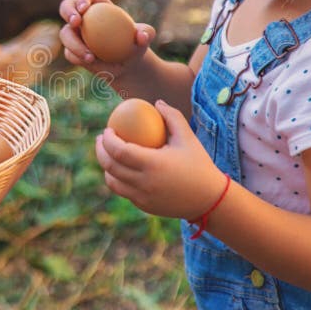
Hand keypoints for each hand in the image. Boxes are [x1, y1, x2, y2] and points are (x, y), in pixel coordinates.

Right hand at [59, 0, 154, 77]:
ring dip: (74, 44)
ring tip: (90, 56)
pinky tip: (91, 63)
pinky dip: (78, 58)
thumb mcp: (145, 37)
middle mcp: (82, 17)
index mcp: (97, 5)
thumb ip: (146, 33)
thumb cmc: (135, 44)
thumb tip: (141, 36)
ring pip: (65, 34)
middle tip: (76, 23)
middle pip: (66, 7)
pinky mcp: (72, 51)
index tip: (85, 9)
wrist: (126, 64)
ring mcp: (75, 34)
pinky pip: (70, 53)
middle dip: (68, 12)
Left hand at [95, 99, 226, 219]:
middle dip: (100, 150)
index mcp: (152, 164)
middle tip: (101, 139)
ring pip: (112, 181)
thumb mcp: (188, 137)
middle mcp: (144, 183)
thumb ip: (172, 117)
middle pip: (109, 166)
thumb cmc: (199, 164)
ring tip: (108, 154)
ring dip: (106, 167)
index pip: (118, 150)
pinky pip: (124, 191)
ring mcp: (142, 197)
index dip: (107, 139)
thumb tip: (156, 103)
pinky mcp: (144, 206)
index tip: (107, 129)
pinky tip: (121, 168)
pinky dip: (118, 179)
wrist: (210, 199)